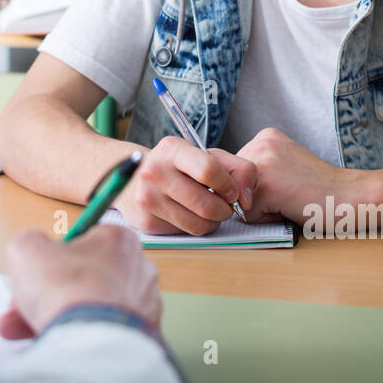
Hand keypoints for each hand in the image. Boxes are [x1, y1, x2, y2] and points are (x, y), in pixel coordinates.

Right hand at [0, 226, 160, 339]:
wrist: (91, 344)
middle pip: (84, 278)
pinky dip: (80, 336)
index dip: (53, 257)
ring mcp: (144, 306)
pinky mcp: (142, 336)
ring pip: (91, 307)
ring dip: (57, 316)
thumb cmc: (64, 290)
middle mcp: (139, 269)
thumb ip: (29, 241)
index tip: (37, 272)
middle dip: (49, 293)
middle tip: (21, 306)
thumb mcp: (27, 249)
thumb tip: (32, 248)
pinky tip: (55, 342)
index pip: (84, 241)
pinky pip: (104, 332)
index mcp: (119, 239)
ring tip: (23, 329)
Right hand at [113, 137, 255, 235]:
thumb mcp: (208, 156)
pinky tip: (190, 215)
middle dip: (224, 210)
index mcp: (172, 149)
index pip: (208, 170)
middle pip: (206, 205)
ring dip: (213, 222)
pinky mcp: (146, 222)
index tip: (232, 192)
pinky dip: (196, 228)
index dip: (228, 185)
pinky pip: (186, 234)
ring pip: (198, 225)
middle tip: (224, 206)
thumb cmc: (179, 167)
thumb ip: (238, 169)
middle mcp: (154, 172)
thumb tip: (247, 199)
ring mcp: (148, 199)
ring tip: (209, 211)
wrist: (135, 178)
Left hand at [238, 127, 370, 224]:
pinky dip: (270, 219)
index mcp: (265, 138)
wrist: (354, 197)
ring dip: (262, 209)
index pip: (234, 173)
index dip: (256, 190)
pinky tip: (293, 207)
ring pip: (238, 201)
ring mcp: (263, 161)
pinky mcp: (268, 184)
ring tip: (291, 200)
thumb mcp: (283, 169)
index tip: (286, 187)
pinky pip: (249, 215)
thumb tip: (221, 193)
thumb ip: (257, 174)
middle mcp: (260, 142)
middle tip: (291, 194)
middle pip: (232, 186)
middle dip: (255, 199)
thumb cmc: (320, 192)